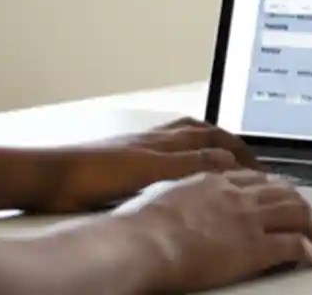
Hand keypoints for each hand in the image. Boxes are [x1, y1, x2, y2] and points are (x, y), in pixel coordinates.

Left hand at [91, 117, 260, 170]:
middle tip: (247, 157)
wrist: (53, 178)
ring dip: (207, 143)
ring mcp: (142, 147)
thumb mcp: (152, 172)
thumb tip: (229, 161)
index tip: (258, 165)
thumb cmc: (95, 175)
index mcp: (168, 139)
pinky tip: (178, 167)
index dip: (241, 151)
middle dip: (229, 143)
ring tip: (221, 153)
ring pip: (185, 138)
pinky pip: (167, 150)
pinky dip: (182, 154)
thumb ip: (191, 165)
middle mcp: (158, 139)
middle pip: (204, 133)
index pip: (216, 140)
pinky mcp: (128, 160)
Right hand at [117, 170, 311, 291]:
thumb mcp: (159, 193)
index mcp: (213, 182)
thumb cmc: (140, 225)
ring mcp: (249, 220)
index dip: (271, 187)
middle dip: (298, 203)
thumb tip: (170, 198)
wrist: (145, 242)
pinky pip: (294, 245)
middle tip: (305, 215)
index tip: (276, 194)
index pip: (253, 178)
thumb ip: (176, 192)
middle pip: (282, 191)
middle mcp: (237, 196)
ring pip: (296, 213)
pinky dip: (309, 250)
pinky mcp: (256, 248)